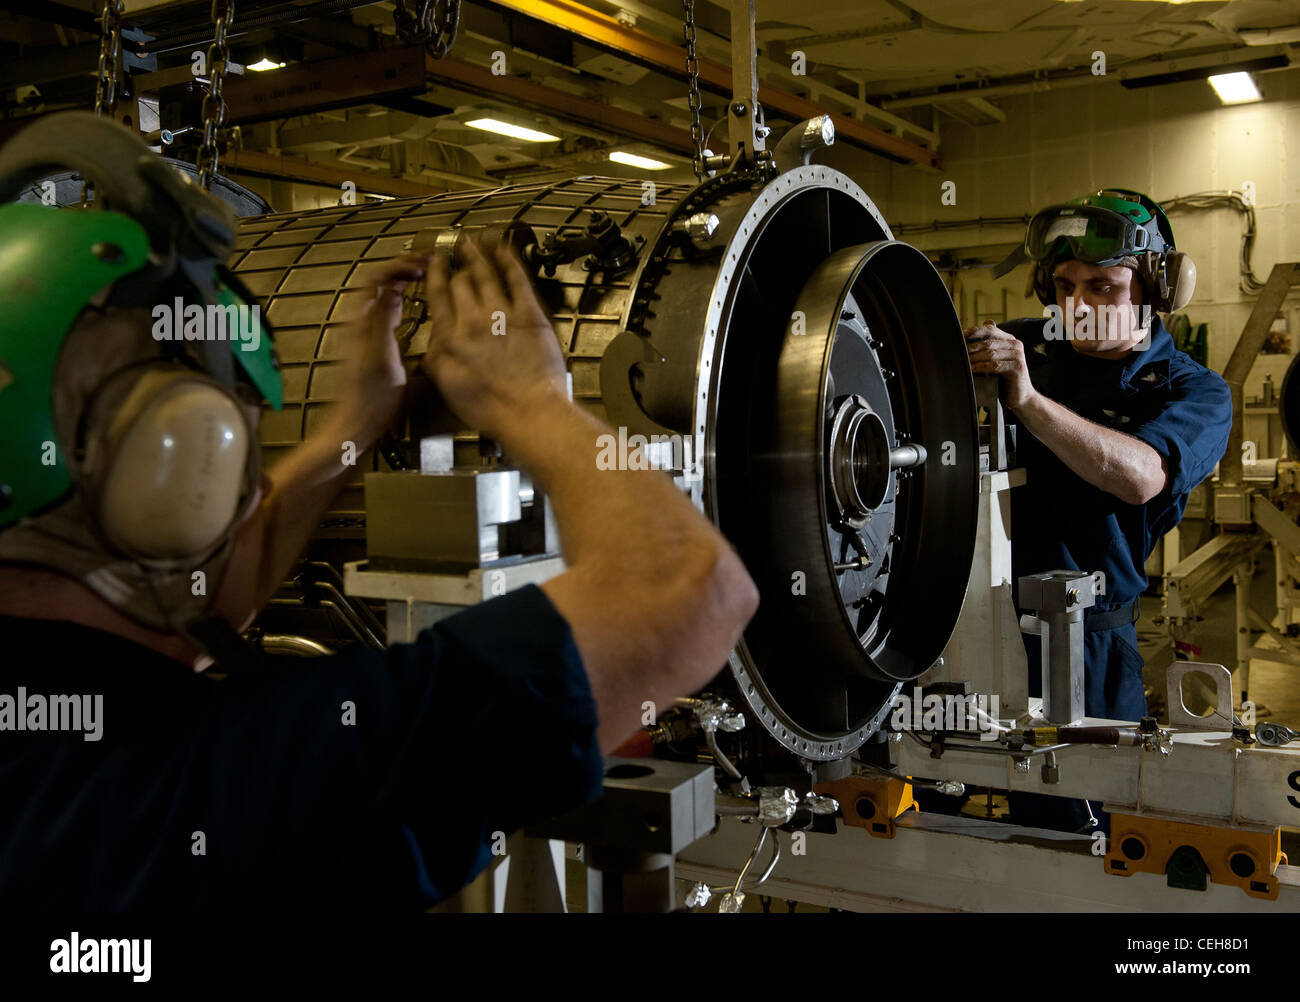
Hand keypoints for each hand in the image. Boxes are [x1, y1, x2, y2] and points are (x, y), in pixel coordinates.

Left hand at [331, 252, 429, 439]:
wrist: (354, 428)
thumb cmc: (371, 400)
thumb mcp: (383, 360)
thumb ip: (385, 322)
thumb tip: (393, 289)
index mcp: (359, 322)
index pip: (376, 277)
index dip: (400, 265)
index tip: (427, 265)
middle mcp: (356, 322)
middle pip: (376, 281)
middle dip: (402, 268)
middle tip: (430, 265)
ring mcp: (360, 333)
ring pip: (378, 295)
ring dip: (400, 282)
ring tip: (425, 277)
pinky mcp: (366, 345)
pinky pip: (381, 311)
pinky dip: (398, 300)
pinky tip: (413, 306)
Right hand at [421, 239, 568, 441]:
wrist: (528, 413)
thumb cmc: (489, 409)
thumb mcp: (447, 387)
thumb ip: (436, 358)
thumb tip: (432, 343)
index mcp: (449, 338)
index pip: (437, 297)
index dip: (436, 275)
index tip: (435, 262)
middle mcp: (472, 320)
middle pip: (460, 283)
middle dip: (455, 264)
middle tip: (454, 249)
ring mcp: (502, 315)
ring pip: (486, 276)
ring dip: (478, 257)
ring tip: (473, 244)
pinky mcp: (530, 316)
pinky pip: (517, 281)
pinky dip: (509, 262)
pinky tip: (505, 250)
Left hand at [965, 322, 1036, 411]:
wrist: (1019, 397)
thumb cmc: (1002, 379)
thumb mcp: (992, 362)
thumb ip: (984, 349)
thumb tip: (965, 337)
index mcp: (1008, 340)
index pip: (990, 330)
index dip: (974, 331)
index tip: (960, 335)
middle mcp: (1015, 344)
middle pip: (988, 342)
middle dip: (970, 347)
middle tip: (956, 352)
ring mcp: (1018, 355)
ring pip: (990, 353)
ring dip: (974, 358)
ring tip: (961, 361)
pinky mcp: (1018, 367)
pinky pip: (995, 365)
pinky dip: (981, 367)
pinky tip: (971, 369)